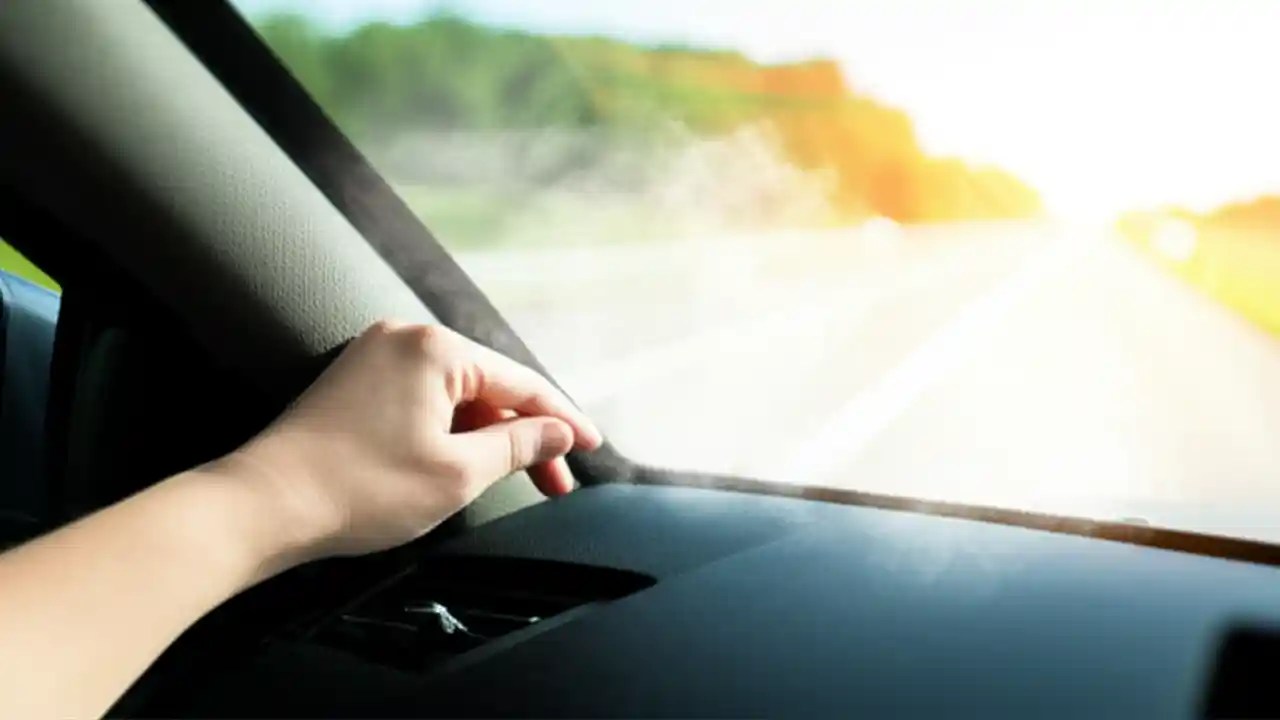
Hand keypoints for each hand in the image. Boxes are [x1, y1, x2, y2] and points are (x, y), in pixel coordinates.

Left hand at [216, 321, 601, 565]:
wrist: (265, 504)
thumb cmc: (359, 488)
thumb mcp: (458, 473)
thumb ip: (518, 445)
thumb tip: (558, 432)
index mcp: (435, 349)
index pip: (520, 383)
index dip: (562, 420)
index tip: (592, 447)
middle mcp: (405, 337)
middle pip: (489, 385)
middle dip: (524, 434)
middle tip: (554, 482)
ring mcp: (374, 355)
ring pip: (455, 393)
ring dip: (486, 434)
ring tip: (510, 479)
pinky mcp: (354, 379)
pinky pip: (422, 397)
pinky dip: (450, 428)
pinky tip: (463, 460)